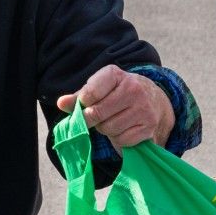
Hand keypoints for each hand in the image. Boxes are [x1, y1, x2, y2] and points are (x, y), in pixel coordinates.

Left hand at [57, 64, 173, 150]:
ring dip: (105, 128)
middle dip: (92, 119)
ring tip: (112, 119)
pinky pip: (122, 140)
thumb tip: (61, 103)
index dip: (83, 104)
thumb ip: (79, 97)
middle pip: (97, 114)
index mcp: (115, 74)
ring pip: (108, 128)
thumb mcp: (98, 88)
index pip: (89, 94)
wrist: (153, 100)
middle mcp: (133, 89)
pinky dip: (118, 138)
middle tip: (96, 116)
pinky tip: (124, 128)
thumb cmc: (117, 93)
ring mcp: (143, 108)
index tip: (86, 104)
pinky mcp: (148, 127)